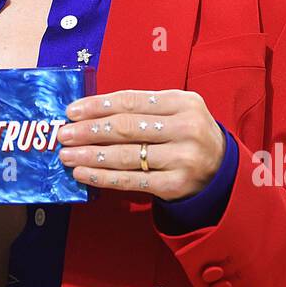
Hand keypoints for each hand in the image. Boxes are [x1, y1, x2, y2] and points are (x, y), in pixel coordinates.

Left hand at [57, 89, 225, 200]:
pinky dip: (104, 177)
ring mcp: (182, 158)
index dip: (98, 105)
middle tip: (64, 134)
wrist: (221, 168)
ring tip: (67, 155)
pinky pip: (132, 180)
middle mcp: (185, 128)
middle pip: (127, 128)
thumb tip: (90, 112)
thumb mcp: (175, 110)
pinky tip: (84, 174)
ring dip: (91, 155)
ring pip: (126, 156)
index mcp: (183, 102)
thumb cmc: (186, 133)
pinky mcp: (176, 185)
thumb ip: (142, 108)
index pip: (132, 101)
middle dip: (89, 131)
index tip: (72, 111)